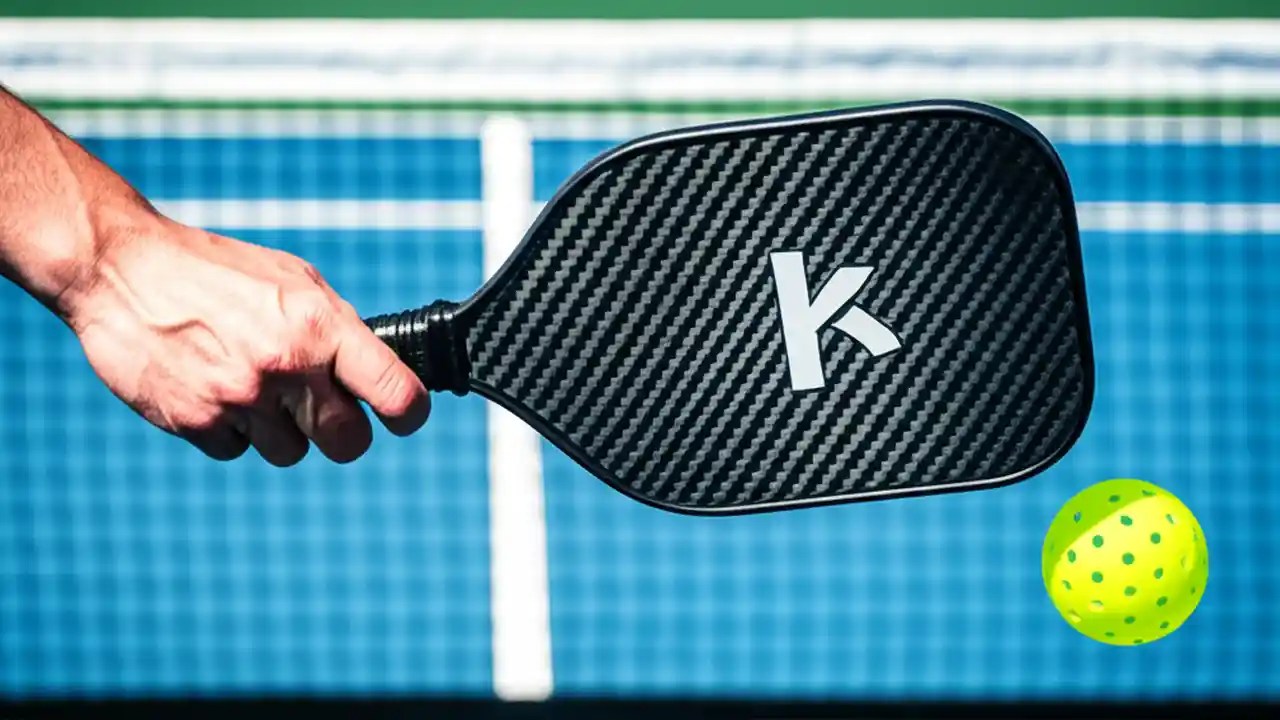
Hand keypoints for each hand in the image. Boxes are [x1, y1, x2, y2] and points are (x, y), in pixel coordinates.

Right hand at [62, 213, 429, 464]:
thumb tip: (378, 374)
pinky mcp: (195, 422)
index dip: (408, 413)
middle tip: (325, 411)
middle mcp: (286, 366)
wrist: (122, 270)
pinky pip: (237, 451)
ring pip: (291, 452)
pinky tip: (212, 387)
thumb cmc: (219, 273)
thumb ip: (338, 328)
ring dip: (279, 430)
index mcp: (321, 325)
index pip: (396, 393)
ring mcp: (240, 398)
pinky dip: (230, 430)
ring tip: (251, 383)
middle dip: (343, 432)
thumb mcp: (294, 281)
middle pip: (349, 443)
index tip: (403, 416)